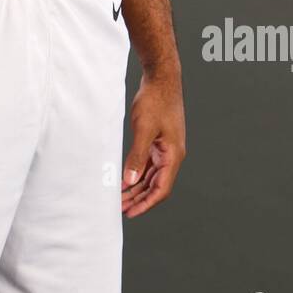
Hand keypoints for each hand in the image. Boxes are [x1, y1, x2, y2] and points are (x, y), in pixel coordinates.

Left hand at [121, 73, 184, 216]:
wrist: (161, 79)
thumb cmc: (156, 100)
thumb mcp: (143, 129)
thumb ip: (137, 156)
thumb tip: (129, 180)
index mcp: (173, 155)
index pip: (161, 189)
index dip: (146, 203)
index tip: (131, 213)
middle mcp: (171, 155)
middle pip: (156, 186)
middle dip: (138, 198)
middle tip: (120, 208)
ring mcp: (165, 149)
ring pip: (151, 176)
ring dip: (136, 188)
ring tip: (120, 197)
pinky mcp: (157, 142)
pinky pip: (148, 164)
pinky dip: (137, 173)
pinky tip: (125, 179)